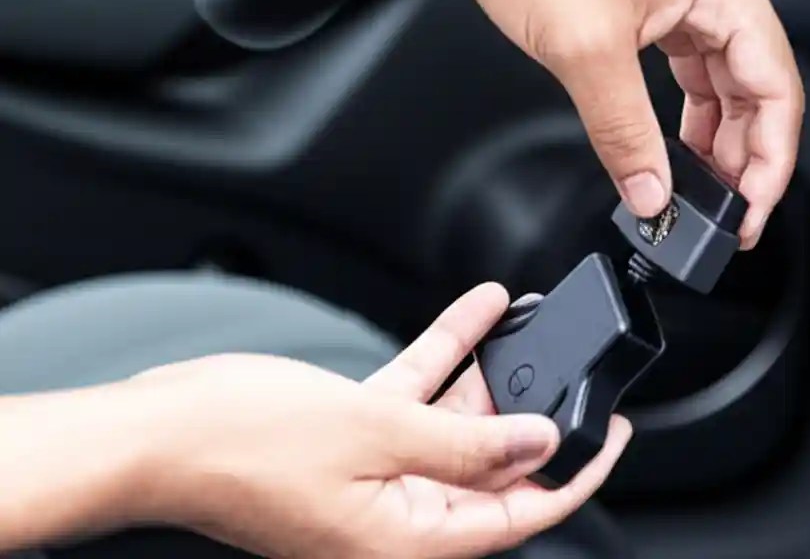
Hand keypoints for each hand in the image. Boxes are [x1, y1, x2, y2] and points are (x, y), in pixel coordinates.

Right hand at [127, 284, 631, 558]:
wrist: (155, 431)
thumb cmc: (243, 445)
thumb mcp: (379, 433)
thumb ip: (468, 443)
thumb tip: (540, 445)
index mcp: (410, 538)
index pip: (522, 513)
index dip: (577, 473)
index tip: (614, 435)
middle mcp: (396, 517)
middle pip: (493, 466)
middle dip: (533, 409)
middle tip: (571, 364)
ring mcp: (372, 479)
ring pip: (456, 425)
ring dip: (492, 373)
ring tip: (530, 324)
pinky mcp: (349, 442)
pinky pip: (415, 399)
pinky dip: (445, 357)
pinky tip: (476, 313)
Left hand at [430, 0, 804, 247]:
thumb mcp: (584, 52)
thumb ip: (625, 134)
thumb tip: (651, 193)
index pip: (776, 83)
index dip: (772, 157)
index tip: (752, 208)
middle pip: (758, 83)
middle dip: (745, 153)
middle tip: (725, 210)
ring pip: (726, 76)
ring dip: (716, 135)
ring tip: (699, 187)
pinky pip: (693, 61)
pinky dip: (689, 107)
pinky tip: (675, 143)